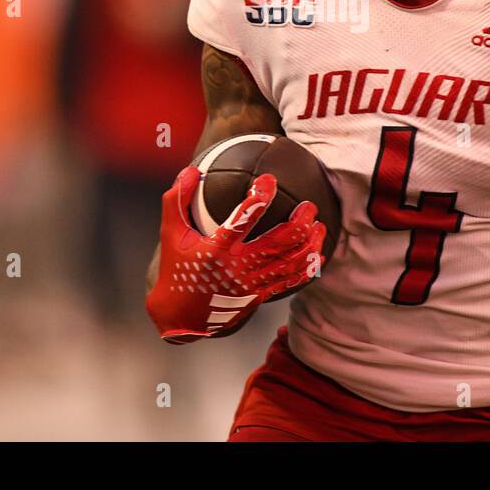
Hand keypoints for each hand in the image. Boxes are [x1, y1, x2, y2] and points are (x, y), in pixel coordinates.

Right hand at [145, 167, 326, 343]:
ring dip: (309, 243)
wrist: (178, 317)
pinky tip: (318, 255)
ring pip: (289, 263)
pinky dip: (307, 268)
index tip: (269, 180)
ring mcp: (250, 285)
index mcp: (217, 249)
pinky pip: (289, 283)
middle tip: (309, 206)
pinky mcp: (258, 297)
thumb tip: (190, 171)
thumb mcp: (171, 233)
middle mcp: (237, 268)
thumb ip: (176, 200)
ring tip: (319, 225)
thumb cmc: (175, 269)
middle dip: (299, 222)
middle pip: (278, 243)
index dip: (260, 197)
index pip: (242, 219)